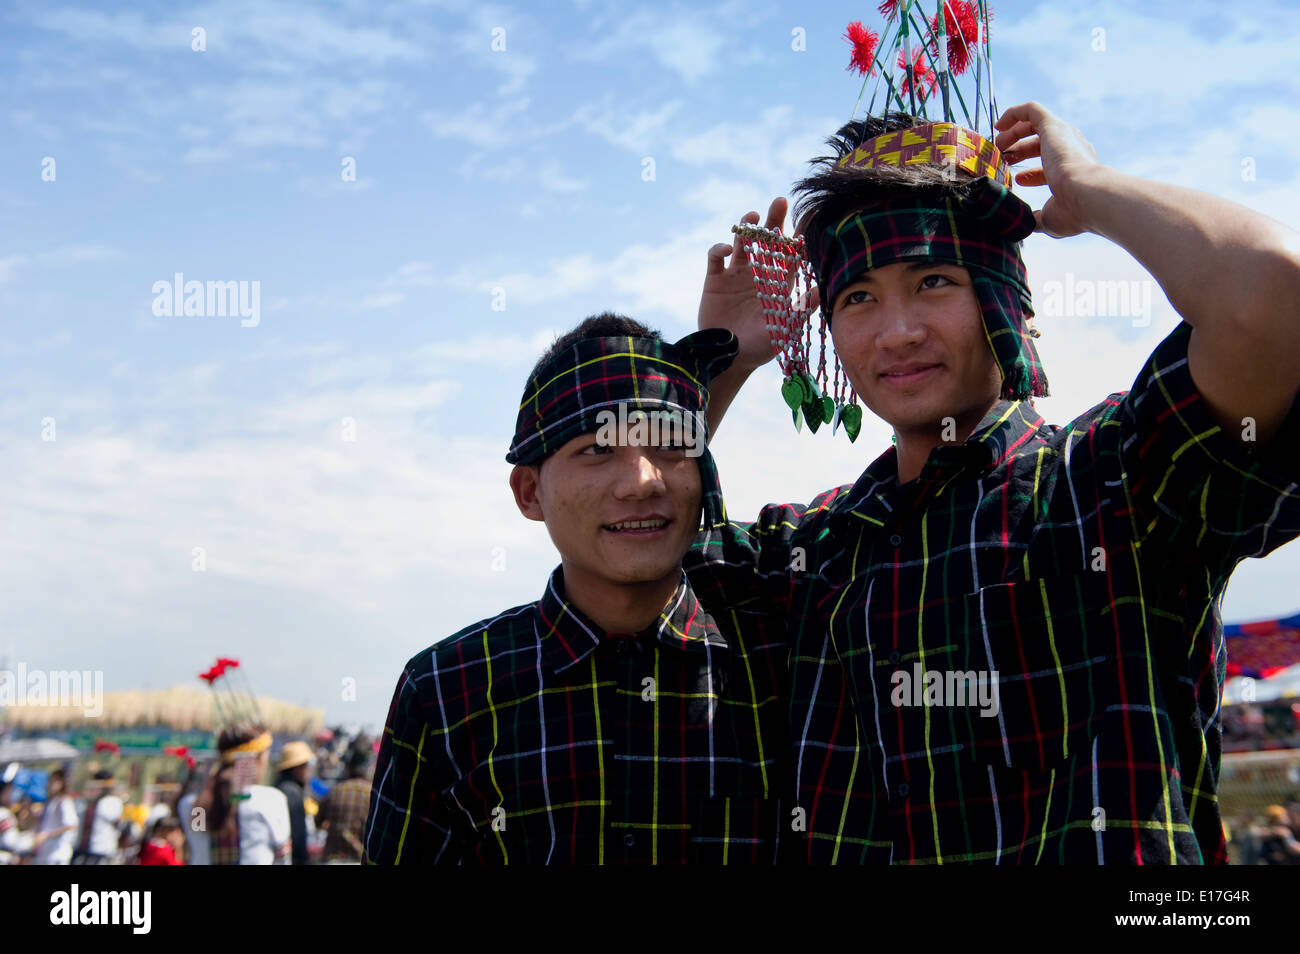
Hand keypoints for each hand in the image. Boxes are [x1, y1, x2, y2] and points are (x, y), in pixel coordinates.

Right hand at [698, 197, 815, 371]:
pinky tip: (725, 249)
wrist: (730, 357)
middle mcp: (758, 274)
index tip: (808, 219)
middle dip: (774, 221)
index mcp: (778, 283)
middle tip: (780, 202)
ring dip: (747, 227)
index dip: (798, 238)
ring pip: (742, 243)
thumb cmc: (762, 346)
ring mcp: (736, 275)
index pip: (791, 255)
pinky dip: (719, 249)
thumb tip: (824, 290)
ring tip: (753, 215)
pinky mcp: (715, 280)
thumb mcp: (786, 328)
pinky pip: (715, 258)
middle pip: (767, 241)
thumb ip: (803, 308)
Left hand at [994, 101, 1101, 238]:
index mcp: (1075, 170)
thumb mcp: (1050, 218)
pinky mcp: (1053, 126)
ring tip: (997, 145)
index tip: (1016, 180)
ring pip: (1036, 125)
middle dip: (1019, 150)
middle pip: (1041, 144)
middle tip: (1001, 159)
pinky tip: (999, 124)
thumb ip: (1037, 218)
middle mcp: (1072, 149)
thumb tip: (1025, 224)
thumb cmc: (1072, 211)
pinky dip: (1014, 113)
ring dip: (1013, 133)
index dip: (1031, 174)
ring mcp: (1064, 136)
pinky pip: (1031, 110)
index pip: (1051, 166)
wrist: (1087, 196)